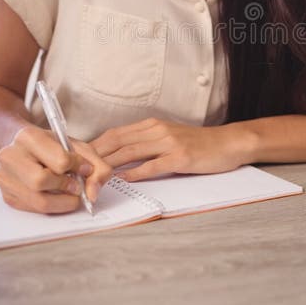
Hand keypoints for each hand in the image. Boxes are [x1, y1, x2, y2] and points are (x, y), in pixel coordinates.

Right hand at [0, 125, 111, 213]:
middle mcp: (10, 155)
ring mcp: (5, 177)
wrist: (26, 148)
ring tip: (69, 193)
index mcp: (28, 136)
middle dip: (65, 187)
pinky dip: (52, 206)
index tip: (85, 168)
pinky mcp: (7, 195)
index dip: (77, 168)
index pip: (58, 160)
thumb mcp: (77, 147)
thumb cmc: (53, 147)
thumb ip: (96, 166)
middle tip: (76, 186)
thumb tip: (93, 193)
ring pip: (37, 200)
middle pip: (40, 181)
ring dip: (62, 201)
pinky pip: (34, 209)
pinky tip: (56, 195)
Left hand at [87, 117, 253, 196]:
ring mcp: (169, 143)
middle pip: (117, 141)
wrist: (228, 143)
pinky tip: (123, 179)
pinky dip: (135, 173)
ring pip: (130, 152)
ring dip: (109, 166)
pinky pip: (152, 165)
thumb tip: (119, 158)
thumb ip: (145, 144)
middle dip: (95, 156)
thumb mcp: (168, 138)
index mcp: (152, 125)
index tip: (78, 157)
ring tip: (94, 178)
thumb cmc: (198, 144)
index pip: (115, 133)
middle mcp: (157, 130)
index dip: (94, 145)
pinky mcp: (180, 157)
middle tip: (77, 170)